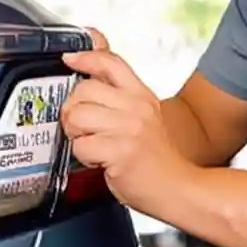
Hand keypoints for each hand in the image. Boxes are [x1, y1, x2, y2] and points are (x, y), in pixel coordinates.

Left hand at [60, 29, 192, 210]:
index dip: (85, 57)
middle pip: (84, 89)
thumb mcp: (141, 118)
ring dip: (76, 134)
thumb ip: (117, 95)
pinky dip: (83, 156)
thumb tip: (90, 61)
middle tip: (83, 128)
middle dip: (73, 111)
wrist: (177, 189)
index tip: (69, 59)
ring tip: (91, 144)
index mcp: (141, 95)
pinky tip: (98, 160)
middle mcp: (137, 107)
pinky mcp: (120, 150)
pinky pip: (81, 145)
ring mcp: (129, 128)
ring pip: (78, 116)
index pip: (110, 62)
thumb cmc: (155, 159)